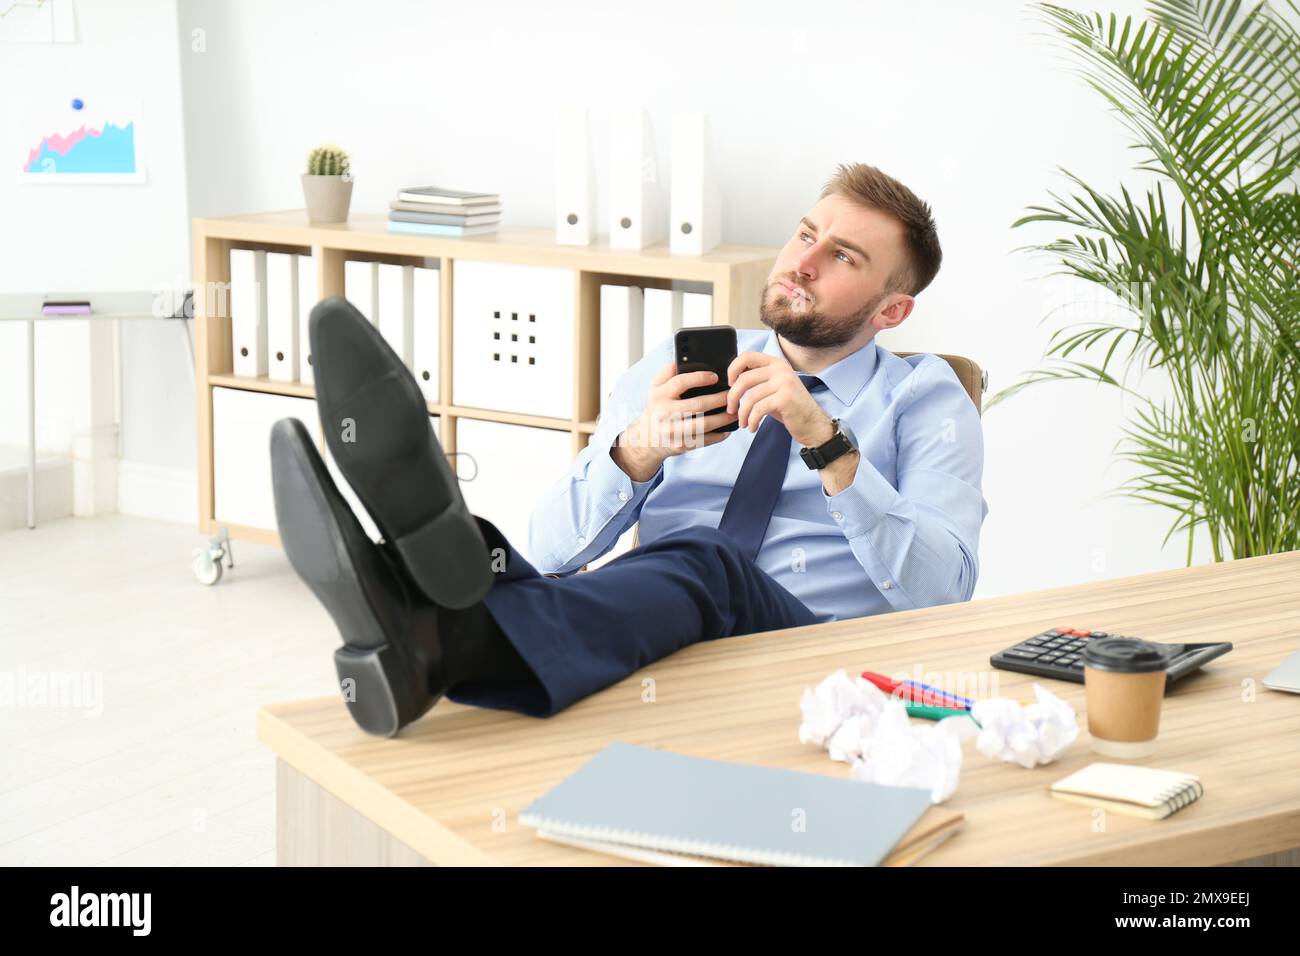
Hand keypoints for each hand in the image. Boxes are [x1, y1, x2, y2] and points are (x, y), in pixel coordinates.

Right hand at [612, 361, 738, 480]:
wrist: (646, 440)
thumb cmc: (657, 408)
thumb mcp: (655, 388)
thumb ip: (666, 372)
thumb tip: (681, 359)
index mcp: (659, 396)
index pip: (680, 383)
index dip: (700, 378)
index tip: (715, 377)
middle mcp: (664, 414)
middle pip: (698, 405)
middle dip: (719, 399)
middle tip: (732, 395)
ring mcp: (673, 432)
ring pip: (704, 424)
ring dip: (723, 418)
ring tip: (735, 412)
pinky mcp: (681, 445)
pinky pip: (704, 440)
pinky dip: (719, 435)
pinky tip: (727, 429)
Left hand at [724, 351, 835, 447]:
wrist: (813, 424)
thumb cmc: (789, 408)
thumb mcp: (772, 389)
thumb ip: (757, 381)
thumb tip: (731, 381)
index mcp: (776, 363)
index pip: (747, 356)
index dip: (733, 369)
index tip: (730, 385)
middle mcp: (781, 369)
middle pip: (744, 379)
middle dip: (732, 397)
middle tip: (731, 410)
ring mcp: (785, 382)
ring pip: (750, 397)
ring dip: (742, 413)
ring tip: (743, 423)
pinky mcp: (786, 398)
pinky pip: (759, 409)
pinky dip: (751, 420)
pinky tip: (752, 427)